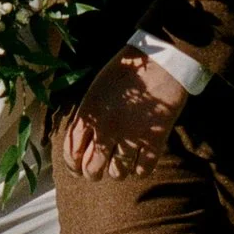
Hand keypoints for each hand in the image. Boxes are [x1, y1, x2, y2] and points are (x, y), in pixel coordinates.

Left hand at [58, 47, 187, 180]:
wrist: (161, 61)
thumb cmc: (126, 72)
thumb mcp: (97, 90)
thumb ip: (88, 118)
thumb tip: (81, 146)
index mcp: (89, 113)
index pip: (72, 152)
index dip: (73, 165)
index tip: (77, 169)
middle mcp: (107, 129)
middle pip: (92, 169)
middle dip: (93, 172)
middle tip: (98, 169)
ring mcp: (131, 136)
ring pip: (117, 173)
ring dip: (117, 170)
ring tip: (121, 161)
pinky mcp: (154, 140)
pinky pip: (142, 170)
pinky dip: (139, 169)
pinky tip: (139, 160)